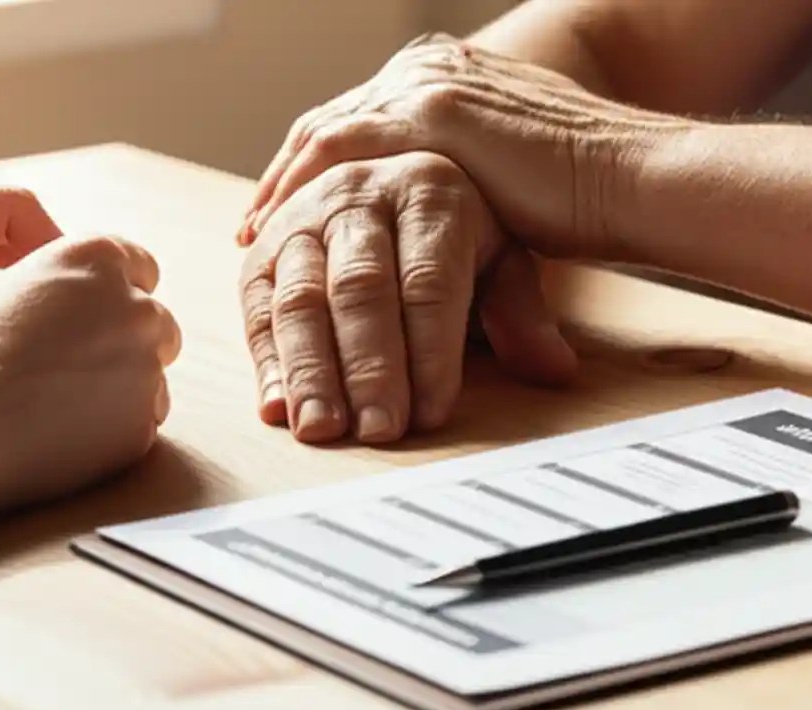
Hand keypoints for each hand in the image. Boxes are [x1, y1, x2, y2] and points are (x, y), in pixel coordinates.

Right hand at [0, 234, 181, 507]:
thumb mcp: (8, 290)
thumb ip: (58, 289)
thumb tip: (83, 307)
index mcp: (97, 258)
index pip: (140, 268)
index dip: (114, 296)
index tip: (94, 318)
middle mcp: (134, 305)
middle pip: (156, 323)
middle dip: (127, 344)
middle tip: (75, 371)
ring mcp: (145, 368)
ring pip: (152, 379)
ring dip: (122, 391)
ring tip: (56, 409)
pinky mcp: (141, 425)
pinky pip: (138, 427)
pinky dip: (110, 435)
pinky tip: (58, 438)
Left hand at [237, 33, 691, 258]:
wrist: (630, 178)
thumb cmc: (582, 195)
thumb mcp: (504, 177)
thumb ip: (459, 183)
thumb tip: (431, 227)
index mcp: (448, 77)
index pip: (359, 121)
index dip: (317, 168)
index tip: (286, 209)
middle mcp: (429, 70)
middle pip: (330, 121)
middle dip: (287, 174)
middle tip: (255, 222)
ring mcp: (426, 86)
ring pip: (324, 132)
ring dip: (283, 184)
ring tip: (256, 233)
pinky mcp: (428, 114)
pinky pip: (340, 147)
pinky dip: (304, 186)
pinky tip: (282, 224)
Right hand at [240, 152, 575, 444]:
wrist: (383, 179)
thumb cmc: (448, 232)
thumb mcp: (497, 258)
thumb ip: (520, 313)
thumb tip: (554, 369)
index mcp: (427, 189)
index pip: (429, 280)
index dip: (430, 350)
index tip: (433, 412)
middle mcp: (356, 194)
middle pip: (360, 288)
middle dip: (368, 366)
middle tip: (379, 428)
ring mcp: (300, 221)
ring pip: (301, 299)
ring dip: (310, 371)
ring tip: (322, 429)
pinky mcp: (260, 254)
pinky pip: (257, 310)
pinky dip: (267, 363)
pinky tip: (277, 408)